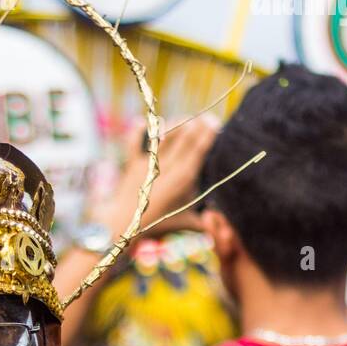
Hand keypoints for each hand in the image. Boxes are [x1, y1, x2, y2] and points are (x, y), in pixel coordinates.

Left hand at [101, 115, 219, 239]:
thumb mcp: (185, 222)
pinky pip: (134, 142)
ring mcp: (149, 164)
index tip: (216, 125)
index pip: (198, 150)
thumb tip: (222, 221)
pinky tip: (141, 122)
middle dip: (198, 125)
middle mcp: (167, 168)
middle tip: (207, 118)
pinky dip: (137, 131)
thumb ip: (204, 220)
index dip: (208, 135)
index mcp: (183, 179)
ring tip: (189, 119)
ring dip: (177, 124)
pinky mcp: (133, 164)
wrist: (125, 227)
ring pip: (166, 136)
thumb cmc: (159, 225)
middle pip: (185, 138)